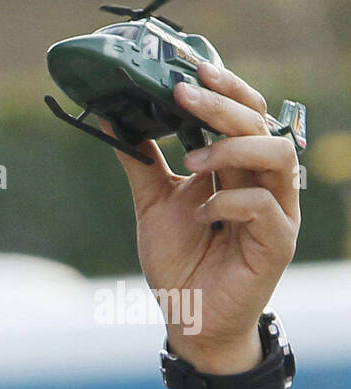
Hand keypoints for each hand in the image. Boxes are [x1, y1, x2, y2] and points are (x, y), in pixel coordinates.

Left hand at [113, 61, 300, 374]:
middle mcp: (264, 181)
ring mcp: (277, 209)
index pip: (246, 112)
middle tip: (182, 95)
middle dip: (220, 106)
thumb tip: (111, 118)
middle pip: (260, 124)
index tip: (189, 71)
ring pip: (277, 155)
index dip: (224, 88)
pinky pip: (263, 206)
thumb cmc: (179, 261)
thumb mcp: (152, 203)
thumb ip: (140, 162)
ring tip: (192, 161)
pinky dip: (228, 203)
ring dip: (232, 149)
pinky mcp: (278, 241)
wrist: (188, 317)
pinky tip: (200, 215)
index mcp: (239, 166)